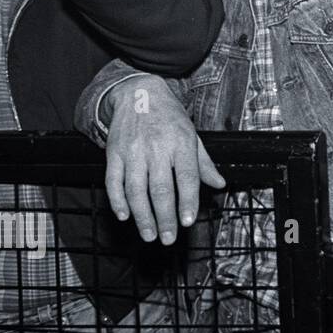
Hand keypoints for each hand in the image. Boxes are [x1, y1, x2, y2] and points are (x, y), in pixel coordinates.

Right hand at [103, 75, 224, 243]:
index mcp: (181, 143)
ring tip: (149, 234)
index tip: (188, 221)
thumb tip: (219, 184)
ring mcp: (133, 151)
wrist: (139, 94)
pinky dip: (117, 201)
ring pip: (136, 189)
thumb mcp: (193, 135)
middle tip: (168, 238)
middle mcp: (157, 148)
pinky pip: (113, 181)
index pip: (186, 177)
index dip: (187, 200)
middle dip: (164, 217)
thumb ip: (204, 163)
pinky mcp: (113, 153)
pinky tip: (125, 216)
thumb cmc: (170, 118)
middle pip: (160, 189)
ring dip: (142, 216)